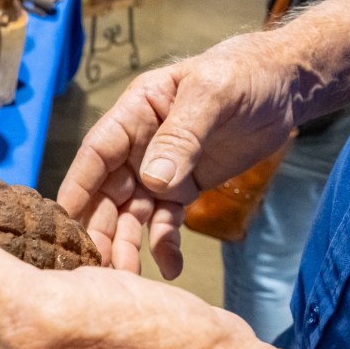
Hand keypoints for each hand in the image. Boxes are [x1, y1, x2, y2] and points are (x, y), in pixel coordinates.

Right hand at [57, 32, 300, 278]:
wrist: (285, 84)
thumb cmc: (243, 73)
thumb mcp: (212, 94)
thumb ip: (182, 136)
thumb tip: (152, 180)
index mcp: (134, 115)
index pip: (95, 154)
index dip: (77, 186)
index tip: (64, 220)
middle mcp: (136, 147)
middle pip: (106, 194)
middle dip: (99, 228)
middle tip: (97, 264)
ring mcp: (157, 172)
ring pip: (131, 215)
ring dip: (126, 244)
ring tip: (129, 275)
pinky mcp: (182, 191)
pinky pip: (165, 223)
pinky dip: (165, 246)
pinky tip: (171, 269)